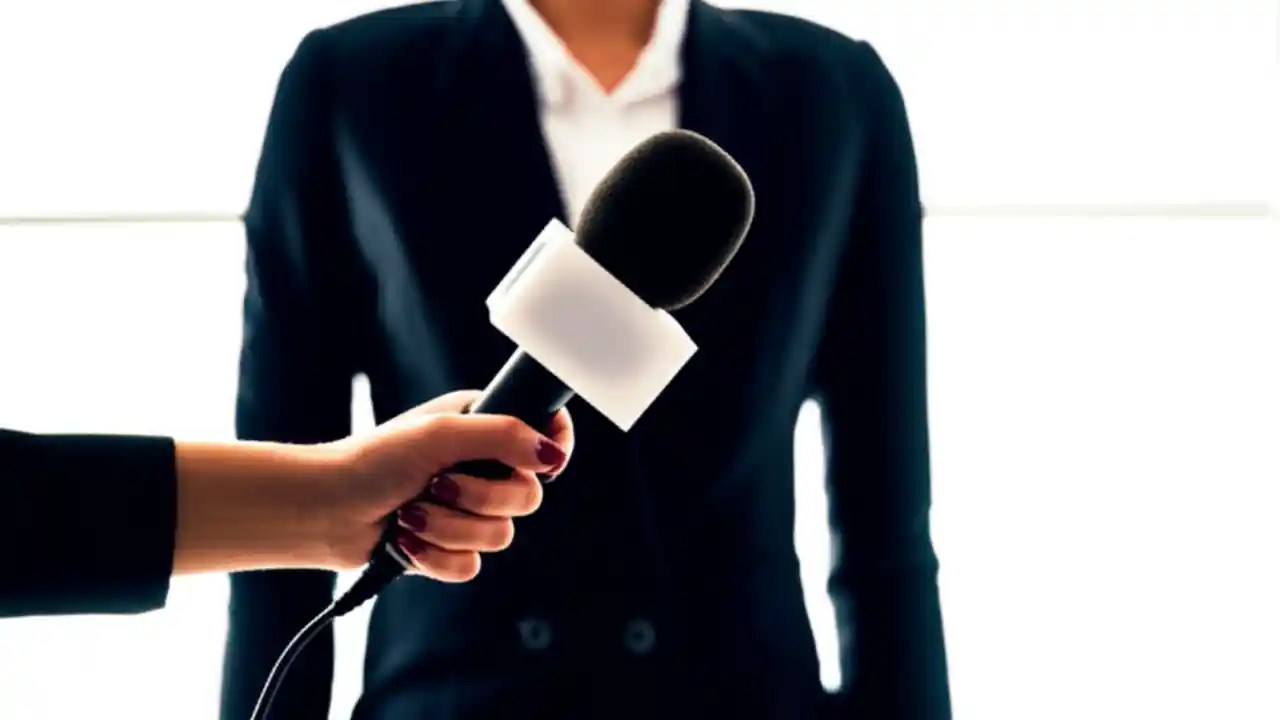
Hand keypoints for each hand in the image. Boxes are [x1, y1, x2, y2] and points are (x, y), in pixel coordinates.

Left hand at [322, 390, 573, 581]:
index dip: (553, 450)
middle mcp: (482, 467)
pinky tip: (406, 541)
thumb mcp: (440, 434)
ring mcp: (467, 510)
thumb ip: (503, 436)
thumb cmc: (371, 461)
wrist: (321, 510)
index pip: (547, 434)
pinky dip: (435, 556)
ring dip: (449, 529)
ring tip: (410, 514)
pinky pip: (472, 566)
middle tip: (437, 485)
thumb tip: (552, 454)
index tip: (544, 462)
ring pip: (500, 536)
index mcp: (484, 427)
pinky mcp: (449, 547)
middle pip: (529, 497)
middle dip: (478, 499)